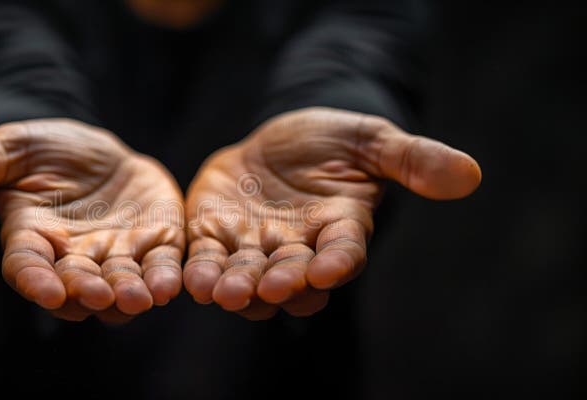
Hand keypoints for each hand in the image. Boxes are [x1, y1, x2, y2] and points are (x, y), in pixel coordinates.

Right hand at [0, 119, 184, 322]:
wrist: (96, 154)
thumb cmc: (45, 151)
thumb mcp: (11, 147)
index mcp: (32, 237)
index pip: (27, 266)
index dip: (34, 280)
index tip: (44, 290)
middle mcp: (73, 257)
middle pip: (76, 285)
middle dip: (86, 292)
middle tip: (97, 295)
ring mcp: (115, 255)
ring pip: (121, 287)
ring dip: (130, 295)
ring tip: (142, 297)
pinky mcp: (155, 244)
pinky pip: (160, 267)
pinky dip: (165, 278)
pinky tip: (172, 284)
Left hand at [184, 107, 480, 319]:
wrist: (278, 141)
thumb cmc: (332, 140)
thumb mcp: (371, 139)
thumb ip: (412, 159)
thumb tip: (469, 175)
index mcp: (339, 228)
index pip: (344, 252)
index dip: (337, 262)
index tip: (328, 268)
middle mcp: (297, 248)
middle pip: (292, 275)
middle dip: (282, 283)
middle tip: (272, 288)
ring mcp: (254, 246)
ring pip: (246, 277)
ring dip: (236, 287)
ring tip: (223, 292)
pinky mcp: (214, 235)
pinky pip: (206, 258)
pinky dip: (200, 271)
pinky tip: (190, 280)